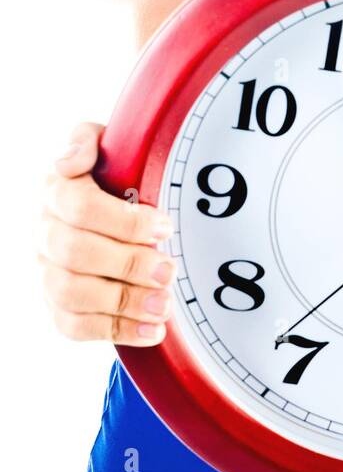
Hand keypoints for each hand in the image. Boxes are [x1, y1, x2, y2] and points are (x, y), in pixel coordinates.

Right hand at [38, 121, 177, 345]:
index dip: (123, 220)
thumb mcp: (105, 147)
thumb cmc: (111, 177)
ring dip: (124, 302)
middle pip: (75, 253)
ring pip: (71, 293)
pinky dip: (115, 330)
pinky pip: (73, 326)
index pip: (79, 207)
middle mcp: (45, 232)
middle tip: (169, 270)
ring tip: (166, 305)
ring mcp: (47, 271)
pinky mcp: (57, 305)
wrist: (106, 213)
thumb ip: (88, 141)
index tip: (164, 226)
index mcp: (56, 191)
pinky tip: (152, 330)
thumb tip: (69, 161)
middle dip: (128, 263)